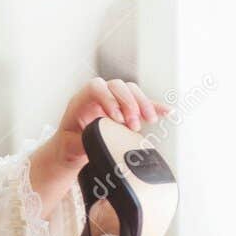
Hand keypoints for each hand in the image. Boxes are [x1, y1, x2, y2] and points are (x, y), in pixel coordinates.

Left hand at [52, 76, 169, 169]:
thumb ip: (83, 140)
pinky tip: (167, 112)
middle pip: (118, 86)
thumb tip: (100, 136)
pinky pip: (143, 104)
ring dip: (142, 104)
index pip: (96, 87)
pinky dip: (155, 107)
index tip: (116, 118)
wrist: (73, 149)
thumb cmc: (69, 144)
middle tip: (133, 125)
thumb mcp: (70, 146)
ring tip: (148, 121)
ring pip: (132, 91)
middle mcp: (99, 96)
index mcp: (81, 100)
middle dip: (129, 104)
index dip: (109, 99)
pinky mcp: (126, 109)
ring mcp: (114, 100)